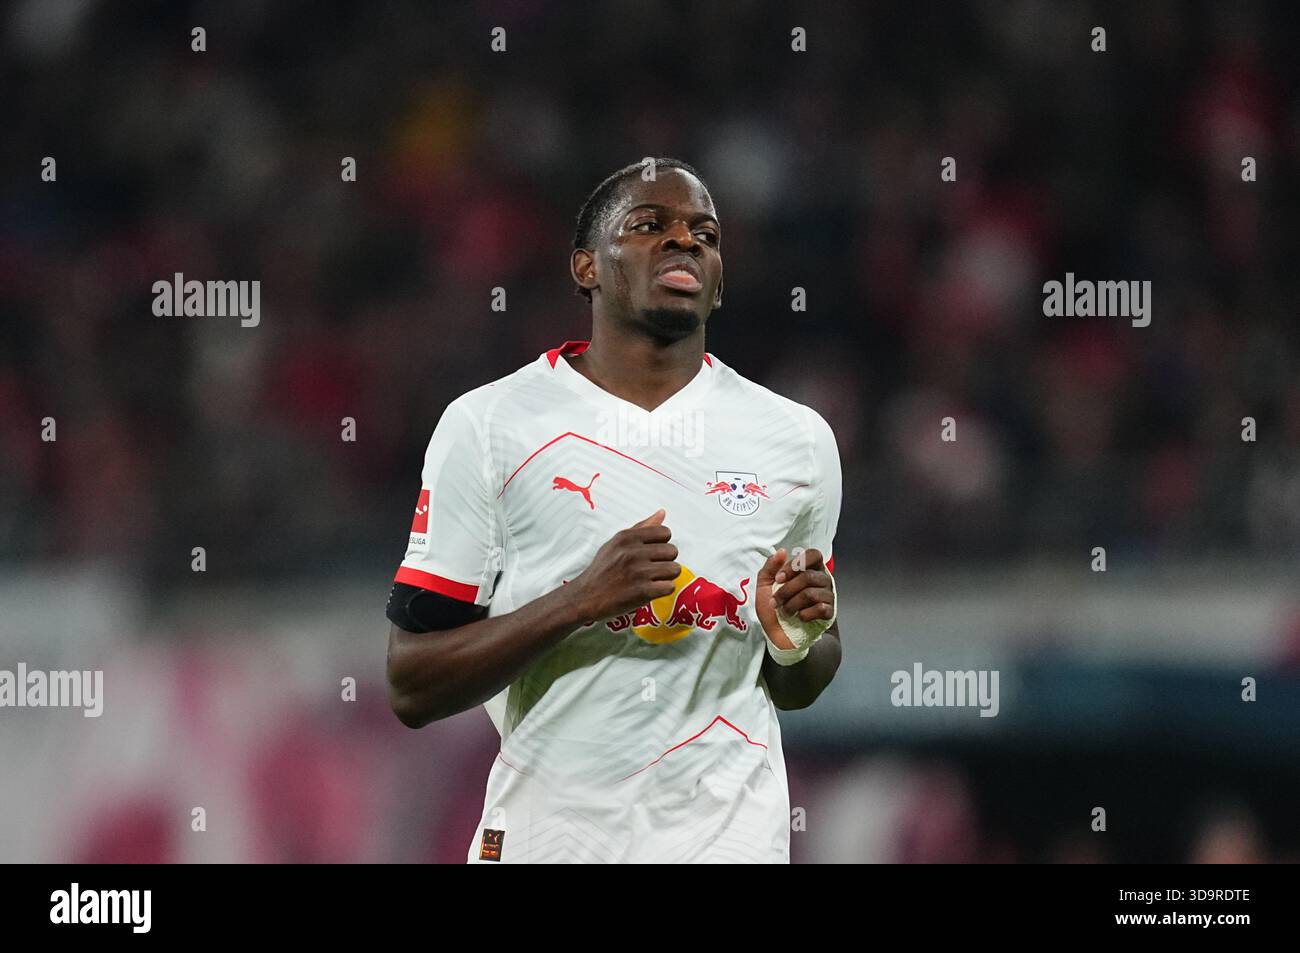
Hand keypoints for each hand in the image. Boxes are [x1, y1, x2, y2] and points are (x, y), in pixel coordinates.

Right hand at [565, 509, 679, 623]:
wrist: (585, 597)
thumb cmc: (602, 570)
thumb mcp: (616, 543)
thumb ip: (641, 528)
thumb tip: (662, 513)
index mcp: (627, 537)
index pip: (665, 532)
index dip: (662, 544)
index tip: (651, 554)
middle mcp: (633, 552)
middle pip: (673, 551)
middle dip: (666, 561)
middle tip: (652, 569)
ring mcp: (638, 572)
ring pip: (674, 569)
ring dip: (666, 577)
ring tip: (652, 580)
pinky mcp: (642, 591)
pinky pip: (670, 587)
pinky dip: (663, 590)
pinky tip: (650, 590)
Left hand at [755, 547, 834, 649]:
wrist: (777, 634)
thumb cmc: (773, 607)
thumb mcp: (764, 585)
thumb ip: (771, 566)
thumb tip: (782, 551)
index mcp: (808, 568)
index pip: (813, 555)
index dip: (795, 565)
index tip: (779, 579)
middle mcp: (821, 579)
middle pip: (808, 576)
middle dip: (786, 590)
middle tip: (776, 601)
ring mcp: (827, 595)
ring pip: (811, 593)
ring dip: (791, 604)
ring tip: (785, 611)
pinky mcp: (829, 612)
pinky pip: (820, 608)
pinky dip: (804, 614)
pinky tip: (799, 617)